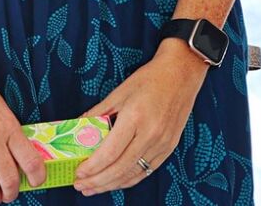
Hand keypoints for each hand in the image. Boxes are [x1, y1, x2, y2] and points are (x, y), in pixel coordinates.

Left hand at [72, 43, 208, 193]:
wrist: (183, 72)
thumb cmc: (152, 78)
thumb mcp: (120, 92)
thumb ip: (98, 113)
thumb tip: (78, 128)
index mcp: (135, 117)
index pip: (109, 152)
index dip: (92, 167)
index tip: (78, 173)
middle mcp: (151, 133)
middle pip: (119, 168)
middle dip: (97, 181)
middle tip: (80, 185)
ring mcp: (162, 142)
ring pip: (133, 173)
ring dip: (110, 184)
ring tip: (93, 188)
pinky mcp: (169, 146)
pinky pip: (146, 170)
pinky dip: (128, 179)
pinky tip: (115, 181)